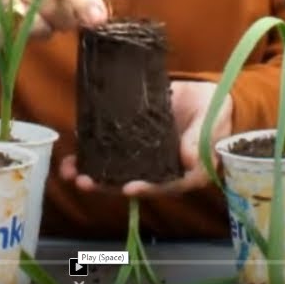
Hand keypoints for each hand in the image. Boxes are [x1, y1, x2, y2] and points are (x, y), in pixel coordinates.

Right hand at [0, 0, 108, 41]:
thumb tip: (100, 13)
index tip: (98, 18)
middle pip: (49, 7)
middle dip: (64, 19)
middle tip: (63, 16)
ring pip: (29, 28)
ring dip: (43, 30)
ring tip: (39, 18)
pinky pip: (7, 39)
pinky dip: (18, 38)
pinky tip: (17, 24)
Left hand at [59, 80, 233, 196]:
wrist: (210, 94)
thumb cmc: (216, 115)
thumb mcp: (211, 125)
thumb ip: (199, 141)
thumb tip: (189, 160)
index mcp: (181, 173)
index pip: (162, 185)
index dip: (145, 188)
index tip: (128, 189)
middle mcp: (158, 168)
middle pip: (131, 181)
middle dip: (105, 184)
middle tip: (82, 182)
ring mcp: (144, 153)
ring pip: (116, 167)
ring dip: (91, 170)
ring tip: (68, 171)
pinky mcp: (132, 135)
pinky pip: (111, 144)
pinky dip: (92, 147)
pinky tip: (75, 146)